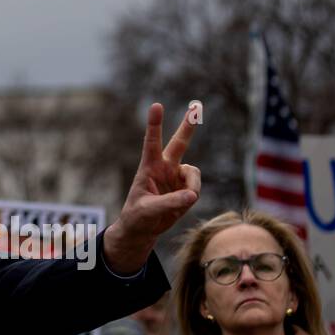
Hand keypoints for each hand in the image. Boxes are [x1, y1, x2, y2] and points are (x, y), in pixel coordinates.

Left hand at [104, 102, 201, 273]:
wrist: (143, 229)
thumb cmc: (137, 216)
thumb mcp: (148, 210)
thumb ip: (170, 202)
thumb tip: (192, 195)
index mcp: (149, 167)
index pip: (151, 142)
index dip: (155, 124)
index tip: (157, 105)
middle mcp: (164, 167)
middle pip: (179, 142)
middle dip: (188, 125)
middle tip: (197, 105)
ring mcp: (176, 177)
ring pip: (194, 173)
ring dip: (192, 186)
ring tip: (183, 200)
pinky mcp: (186, 188)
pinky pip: (196, 189)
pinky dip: (192, 197)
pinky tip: (181, 204)